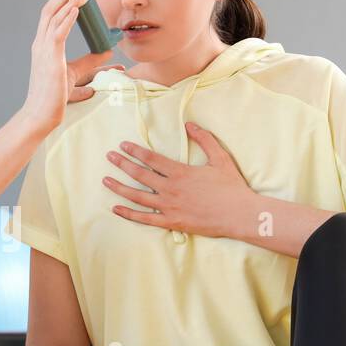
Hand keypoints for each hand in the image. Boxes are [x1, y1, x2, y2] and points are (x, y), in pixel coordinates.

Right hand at [22, 0, 122, 133]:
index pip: (50, 15)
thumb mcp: (75, 73)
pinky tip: (76, 8)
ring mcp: (43, 50)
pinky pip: (58, 33)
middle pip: (50, 10)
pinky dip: (66, 19)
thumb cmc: (53, 97)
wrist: (41, 114)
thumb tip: (107, 52)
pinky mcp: (50, 59)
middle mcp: (40, 44)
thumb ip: (89, 61)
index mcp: (43, 46)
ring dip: (67, 0)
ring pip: (53, 17)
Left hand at [103, 123, 256, 237]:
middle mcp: (170, 188)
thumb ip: (204, 139)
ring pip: (137, 196)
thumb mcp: (220, 157)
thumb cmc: (231, 186)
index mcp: (180, 172)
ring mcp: (169, 206)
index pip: (150, 158)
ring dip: (119, 187)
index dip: (134, 151)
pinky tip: (116, 208)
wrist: (239, 214)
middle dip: (122, 164)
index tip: (122, 145)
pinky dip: (129, 214)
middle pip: (139, 174)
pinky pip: (145, 219)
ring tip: (105, 180)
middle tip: (109, 156)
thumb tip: (190, 124)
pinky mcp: (171, 222)